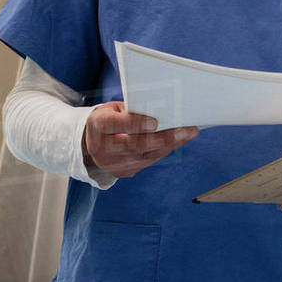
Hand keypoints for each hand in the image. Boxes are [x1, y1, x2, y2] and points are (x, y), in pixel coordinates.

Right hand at [82, 102, 197, 178]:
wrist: (93, 141)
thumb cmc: (110, 118)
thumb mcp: (115, 108)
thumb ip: (133, 110)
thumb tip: (164, 110)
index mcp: (97, 125)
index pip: (114, 125)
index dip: (135, 124)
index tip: (155, 122)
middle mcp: (101, 147)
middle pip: (134, 145)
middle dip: (163, 138)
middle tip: (185, 130)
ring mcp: (111, 163)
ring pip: (144, 156)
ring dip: (169, 145)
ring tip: (188, 134)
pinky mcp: (121, 172)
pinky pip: (147, 162)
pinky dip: (164, 151)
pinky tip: (178, 142)